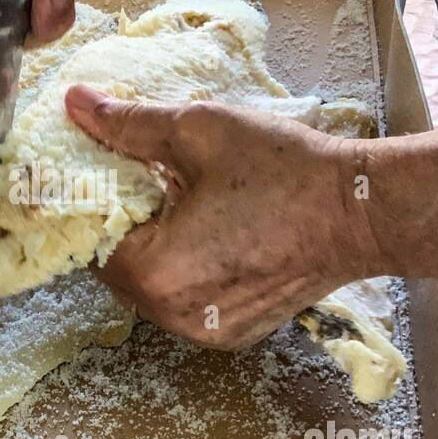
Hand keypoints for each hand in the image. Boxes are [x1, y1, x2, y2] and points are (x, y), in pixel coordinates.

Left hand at [66, 85, 379, 347]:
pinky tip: (208, 236)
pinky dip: (185, 272)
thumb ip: (128, 125)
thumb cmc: (284, 171)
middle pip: (116, 269)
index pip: (89, 240)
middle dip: (122, 225)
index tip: (102, 172)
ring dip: (152, 251)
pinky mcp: (231, 334)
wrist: (361, 212)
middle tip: (143, 182)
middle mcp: (173, 315)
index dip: (91, 203)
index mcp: (154, 273)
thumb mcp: (199, 132)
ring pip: (150, 289)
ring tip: (179, 206)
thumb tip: (76, 103)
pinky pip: (184, 302)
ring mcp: (204, 331)